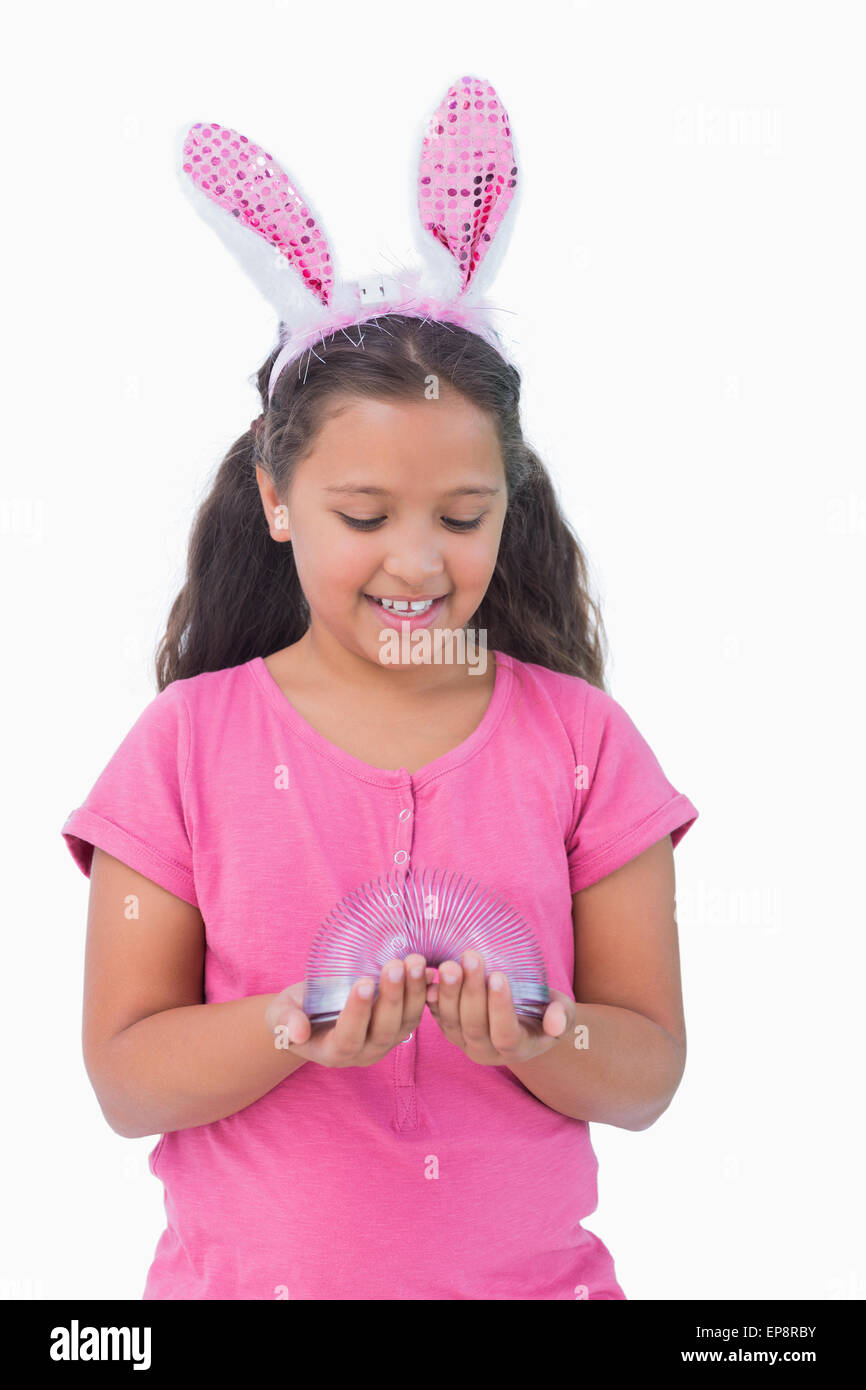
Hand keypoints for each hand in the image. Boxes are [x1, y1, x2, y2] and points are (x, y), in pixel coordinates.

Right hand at [266, 955, 431, 1067]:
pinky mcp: (401, 1024)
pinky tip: (431, 968)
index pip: (349, 1037)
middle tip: (396, 964)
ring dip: (414, 991)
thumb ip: (286, 1021)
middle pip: (384, 1029)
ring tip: (415, 961)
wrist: (312, 1012)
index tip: (362, 982)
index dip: (357, 1012)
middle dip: (391, 996)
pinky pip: (418, 1011)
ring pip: (406, 1021)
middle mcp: (365, 1052)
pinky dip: (425, 991)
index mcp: (334, 1052)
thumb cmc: (293, 1010)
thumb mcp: (280, 1013)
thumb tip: (295, 1032)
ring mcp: (386, 1039)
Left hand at [425, 950, 573, 1064]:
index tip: (499, 976)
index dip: (501, 1007)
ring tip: (449, 963)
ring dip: (448, 991)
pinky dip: (431, 996)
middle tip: (470, 957)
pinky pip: (435, 1014)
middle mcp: (486, 1050)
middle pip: (474, 1025)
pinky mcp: (446, 1026)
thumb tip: (556, 1023)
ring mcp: (463, 1040)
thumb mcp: (562, 1011)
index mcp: (516, 1048)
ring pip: (451, 1021)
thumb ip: (562, 1016)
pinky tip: (429, 974)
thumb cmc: (544, 1010)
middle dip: (472, 991)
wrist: (519, 1017)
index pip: (506, 1034)